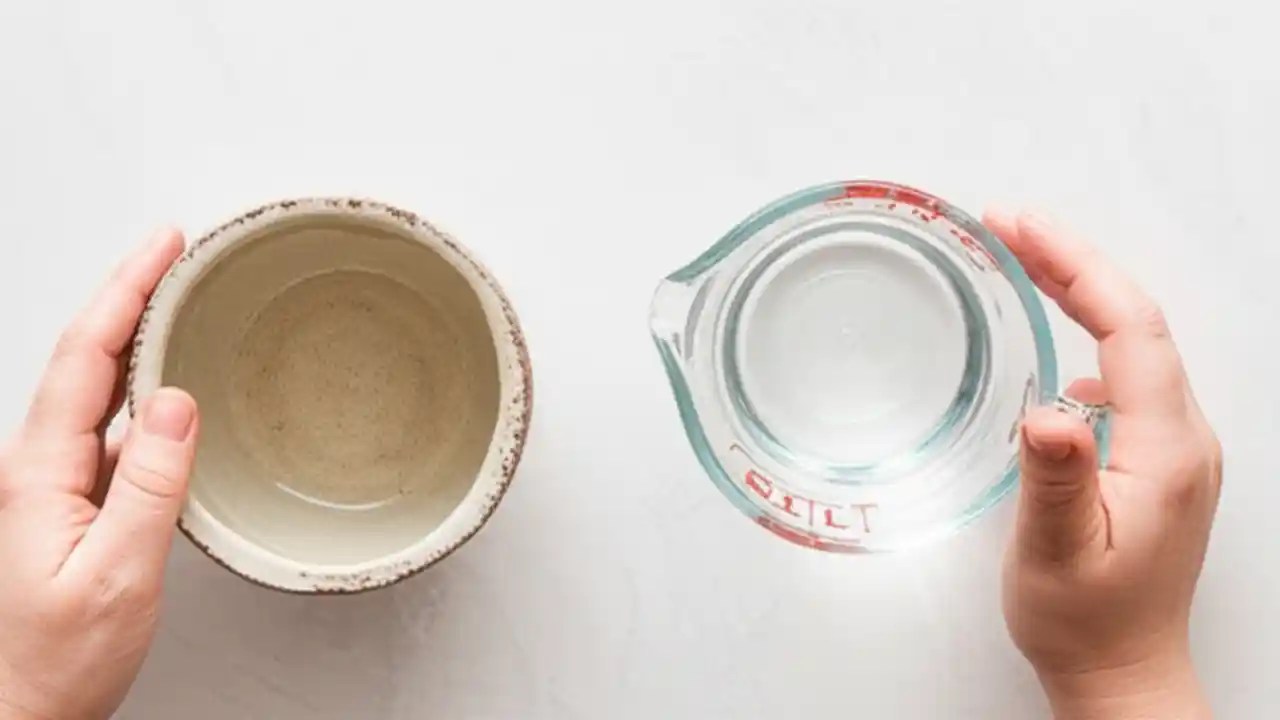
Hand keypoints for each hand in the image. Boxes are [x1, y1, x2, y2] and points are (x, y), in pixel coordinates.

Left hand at [0, 230, 198, 719]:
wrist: (22, 712)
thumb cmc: (56, 662)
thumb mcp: (119, 577)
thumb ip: (150, 487)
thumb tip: (177, 404)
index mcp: (42, 472)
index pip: (87, 358)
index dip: (125, 291)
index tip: (162, 246)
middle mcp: (40, 467)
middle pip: (86, 357)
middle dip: (129, 292)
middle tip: (175, 251)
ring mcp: (56, 484)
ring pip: (97, 387)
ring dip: (135, 333)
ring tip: (175, 296)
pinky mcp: (75, 503)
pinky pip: (111, 426)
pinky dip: (141, 386)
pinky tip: (166, 383)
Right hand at [985, 210, 1220, 718]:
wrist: (1122, 672)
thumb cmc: (1086, 622)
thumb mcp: (1057, 555)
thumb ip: (1056, 481)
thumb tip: (1050, 412)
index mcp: (1166, 449)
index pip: (1130, 329)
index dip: (1076, 266)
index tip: (1018, 228)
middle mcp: (1183, 437)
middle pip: (1136, 322)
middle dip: (1071, 262)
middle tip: (1007, 224)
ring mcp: (1173, 446)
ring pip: (1131, 343)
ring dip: (1077, 291)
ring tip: (1019, 258)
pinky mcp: (1155, 457)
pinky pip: (1125, 374)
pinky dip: (1083, 335)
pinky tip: (1047, 337)